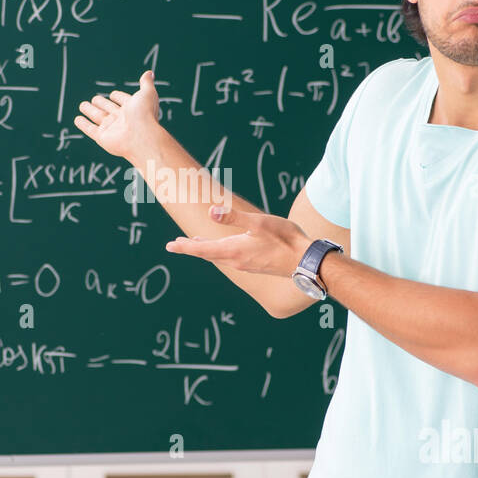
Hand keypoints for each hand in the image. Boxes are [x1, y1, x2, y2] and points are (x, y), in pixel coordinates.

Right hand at [74, 70, 161, 161]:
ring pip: (98, 117)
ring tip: (83, 105)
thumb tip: (149, 73)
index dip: (119, 97)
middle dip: (101, 103)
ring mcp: (111, 128)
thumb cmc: (145, 114)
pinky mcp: (102, 137)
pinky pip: (90, 129)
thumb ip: (146, 83)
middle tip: (95, 99)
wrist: (141, 136)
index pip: (123, 100)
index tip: (113, 94)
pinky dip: (83, 124)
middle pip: (108, 108)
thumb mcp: (147, 93)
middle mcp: (122, 118)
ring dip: (90, 111)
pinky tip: (77, 119)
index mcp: (133, 108)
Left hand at [165, 204, 311, 277]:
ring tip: (191, 244)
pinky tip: (221, 248)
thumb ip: (235, 217)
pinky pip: (229, 258)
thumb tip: (211, 212)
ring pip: (218, 256)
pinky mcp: (254, 265)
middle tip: (173, 245)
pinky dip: (218, 252)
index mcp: (234, 251)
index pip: (202, 249)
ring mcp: (246, 265)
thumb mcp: (260, 223)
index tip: (169, 246)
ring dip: (203, 250)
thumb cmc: (286, 239)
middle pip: (207, 254)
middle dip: (190, 248)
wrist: (307, 262)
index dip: (185, 247)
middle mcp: (236, 261)